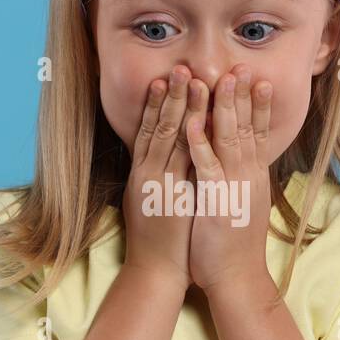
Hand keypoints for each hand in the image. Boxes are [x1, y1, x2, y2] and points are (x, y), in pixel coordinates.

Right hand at [122, 65, 209, 289]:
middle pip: (158, 126)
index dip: (157, 102)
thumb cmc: (159, 241)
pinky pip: (180, 163)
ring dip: (179, 106)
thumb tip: (162, 158)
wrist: (157, 272)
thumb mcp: (151, 202)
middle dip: (170, 95)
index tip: (165, 77)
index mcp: (144, 173)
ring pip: (167, 137)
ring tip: (189, 78)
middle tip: (180, 66)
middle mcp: (149, 173)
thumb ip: (155, 177)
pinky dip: (186, 139)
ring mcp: (159, 184)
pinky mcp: (171, 197)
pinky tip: (195, 118)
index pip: (149, 129)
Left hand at [185, 63, 273, 293]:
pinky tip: (195, 120)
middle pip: (247, 127)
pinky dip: (201, 141)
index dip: (258, 106)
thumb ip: (242, 181)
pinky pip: (207, 165)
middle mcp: (247, 176)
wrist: (235, 277)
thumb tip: (245, 163)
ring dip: (224, 107)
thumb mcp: (241, 205)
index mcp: (252, 177)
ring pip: (230, 138)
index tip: (259, 79)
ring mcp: (233, 186)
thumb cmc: (233, 245)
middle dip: (244, 95)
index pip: (258, 133)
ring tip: (220, 78)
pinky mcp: (216, 200)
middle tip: (242, 66)